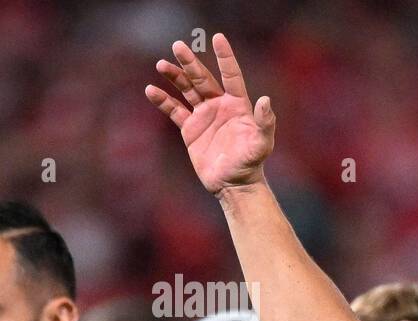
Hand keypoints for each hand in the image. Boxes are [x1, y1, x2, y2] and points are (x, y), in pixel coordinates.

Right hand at [145, 33, 274, 196]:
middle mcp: (220, 106)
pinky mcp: (190, 129)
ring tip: (162, 64)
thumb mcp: (261, 144)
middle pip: (203, 79)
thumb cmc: (251, 164)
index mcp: (238, 106)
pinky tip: (151, 90)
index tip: (218, 38)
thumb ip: (265, 122)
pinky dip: (163, 100)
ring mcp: (204, 116)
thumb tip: (265, 100)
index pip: (231, 76)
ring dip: (175, 77)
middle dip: (191, 63)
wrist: (234, 185)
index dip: (225, 57)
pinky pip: (174, 110)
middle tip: (178, 46)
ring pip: (187, 90)